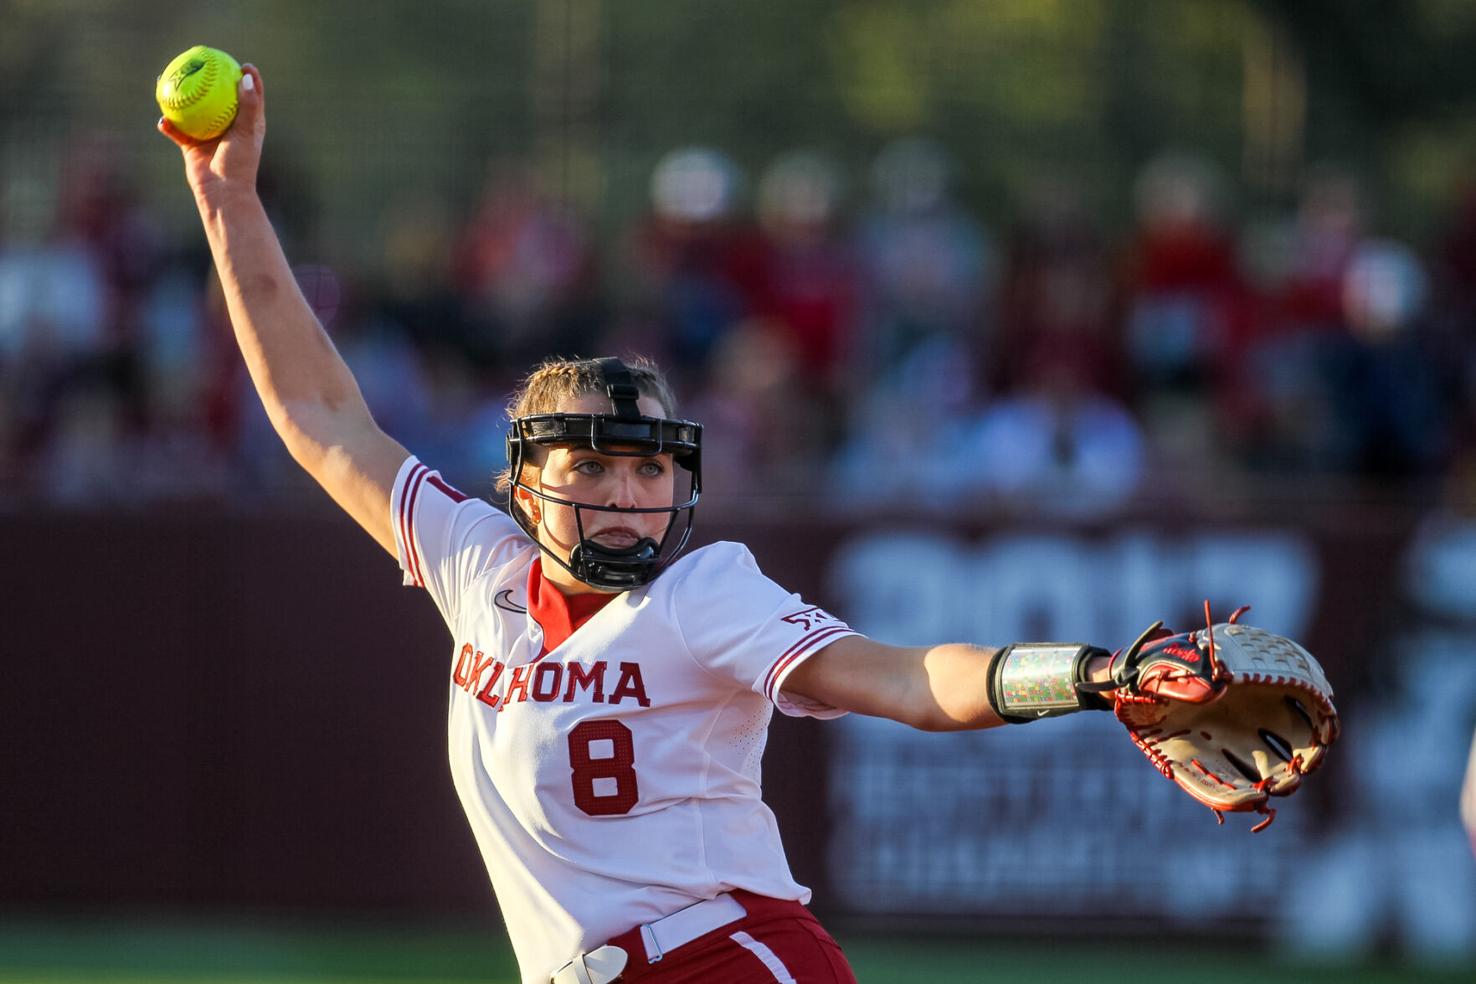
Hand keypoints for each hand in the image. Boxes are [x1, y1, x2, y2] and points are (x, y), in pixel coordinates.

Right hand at [157, 63, 264, 207]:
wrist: (223, 194)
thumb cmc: (239, 165)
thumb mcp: (246, 133)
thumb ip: (247, 106)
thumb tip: (246, 77)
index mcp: (245, 124)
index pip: (249, 97)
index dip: (247, 79)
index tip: (241, 65)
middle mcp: (226, 126)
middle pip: (215, 98)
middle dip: (206, 80)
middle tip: (200, 64)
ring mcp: (207, 135)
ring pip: (191, 111)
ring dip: (179, 97)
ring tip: (169, 82)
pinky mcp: (191, 146)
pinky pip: (176, 131)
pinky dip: (169, 125)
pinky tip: (162, 117)